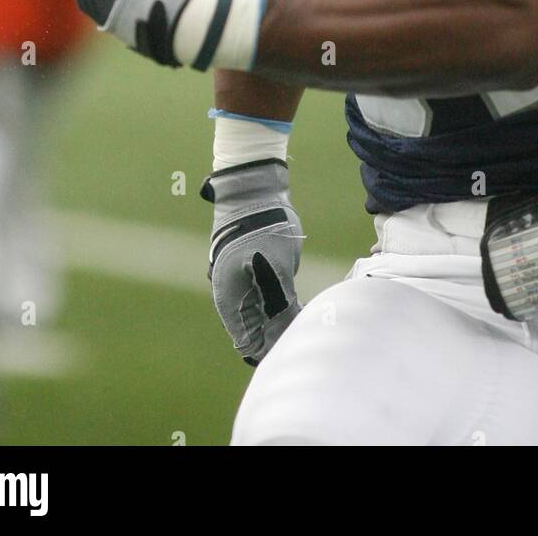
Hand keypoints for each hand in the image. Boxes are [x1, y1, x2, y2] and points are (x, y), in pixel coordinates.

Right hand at [200, 160, 302, 365]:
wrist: (255, 189)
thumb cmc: (263, 227)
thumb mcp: (276, 268)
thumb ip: (281, 303)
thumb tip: (290, 332)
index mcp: (228, 300)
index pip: (250, 343)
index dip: (273, 349)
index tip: (299, 344)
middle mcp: (231, 296)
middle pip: (257, 331)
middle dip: (281, 334)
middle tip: (309, 331)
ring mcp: (241, 283)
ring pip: (264, 315)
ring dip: (284, 318)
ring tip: (308, 318)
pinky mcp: (251, 271)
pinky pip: (267, 297)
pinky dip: (282, 302)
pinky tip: (301, 301)